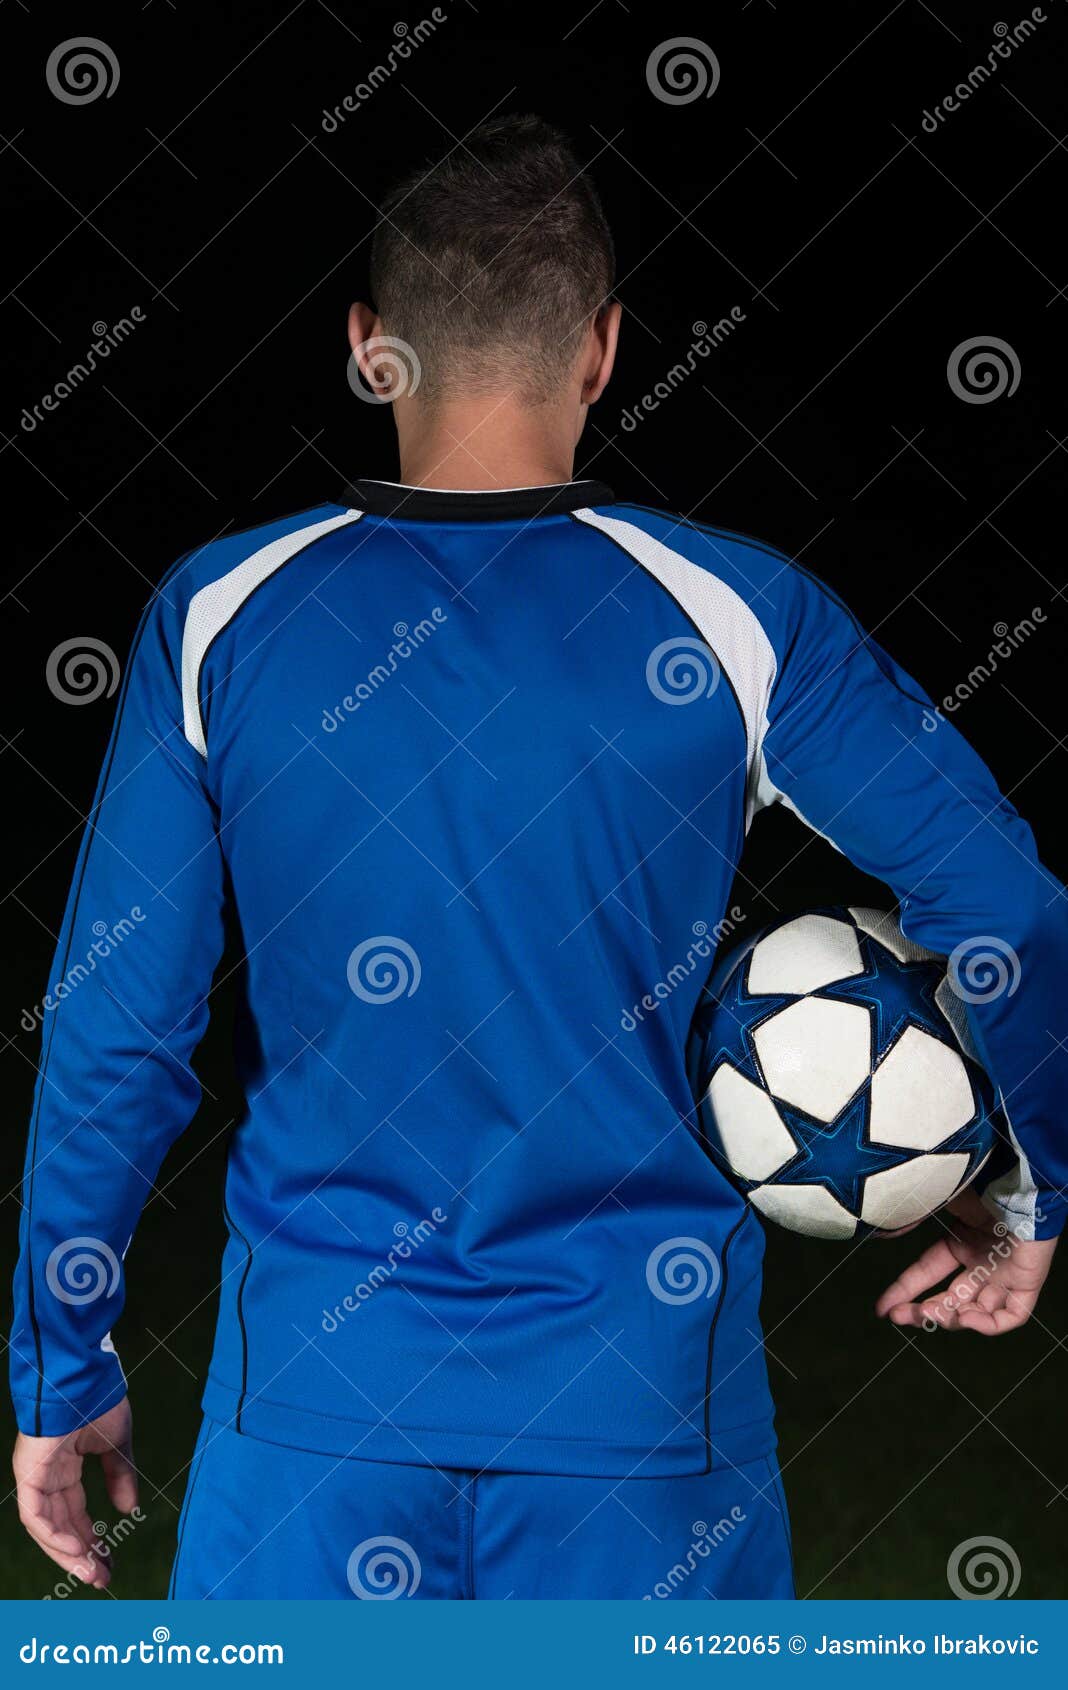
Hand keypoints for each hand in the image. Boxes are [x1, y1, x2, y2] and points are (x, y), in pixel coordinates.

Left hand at [12, 1397, 137, 1588]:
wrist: (84, 1375)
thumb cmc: (99, 1399)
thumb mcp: (116, 1444)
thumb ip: (120, 1476)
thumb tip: (128, 1511)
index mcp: (65, 1469)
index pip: (75, 1515)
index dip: (92, 1540)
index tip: (110, 1561)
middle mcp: (47, 1477)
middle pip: (60, 1527)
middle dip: (81, 1555)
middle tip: (102, 1578)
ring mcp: (35, 1476)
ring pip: (45, 1528)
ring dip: (67, 1554)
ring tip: (91, 1573)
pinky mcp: (28, 1473)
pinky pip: (35, 1514)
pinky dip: (53, 1535)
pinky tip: (76, 1549)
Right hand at [875, 1188, 1057, 1333]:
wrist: (1013, 1181)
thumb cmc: (974, 1183)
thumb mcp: (931, 1200)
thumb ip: (906, 1220)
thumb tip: (878, 1235)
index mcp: (961, 1241)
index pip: (929, 1273)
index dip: (905, 1291)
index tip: (883, 1308)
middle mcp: (982, 1260)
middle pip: (952, 1298)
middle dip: (925, 1311)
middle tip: (902, 1317)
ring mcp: (1006, 1272)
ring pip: (979, 1311)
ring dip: (952, 1320)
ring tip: (934, 1314)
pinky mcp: (1028, 1280)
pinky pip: (1011, 1315)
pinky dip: (987, 1325)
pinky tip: (966, 1318)